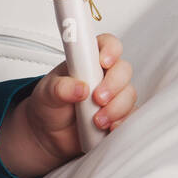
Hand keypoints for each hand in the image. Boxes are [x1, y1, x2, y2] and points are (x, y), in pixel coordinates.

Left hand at [21, 32, 137, 165]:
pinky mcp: (119, 115)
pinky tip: (108, 127)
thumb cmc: (49, 105)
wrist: (49, 133)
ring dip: (116, 108)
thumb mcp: (46, 94)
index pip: (105, 44)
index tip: (103, 61)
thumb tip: (79, 88)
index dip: (109, 49)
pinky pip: (131, 116)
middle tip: (97, 98)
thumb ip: (59, 88)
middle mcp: (103, 75)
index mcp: (86, 61)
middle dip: (113, 84)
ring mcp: (114, 95)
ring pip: (129, 94)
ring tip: (96, 120)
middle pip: (123, 70)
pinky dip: (121, 122)